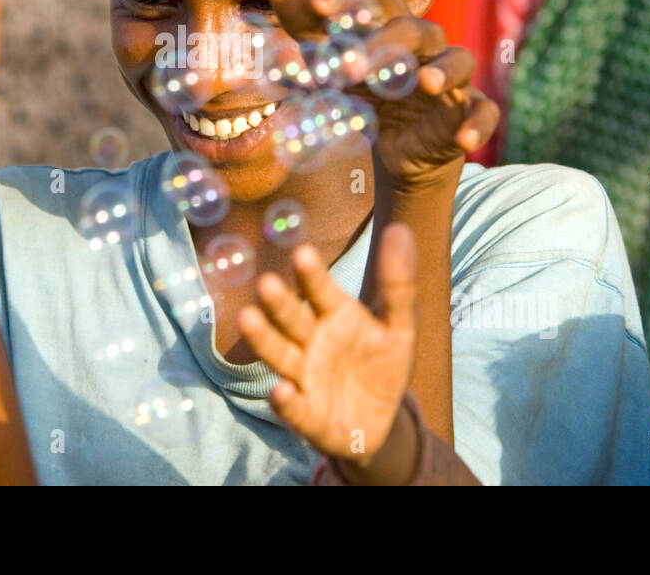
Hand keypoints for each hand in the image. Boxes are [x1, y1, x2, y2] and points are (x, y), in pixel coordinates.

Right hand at [238, 222, 417, 465]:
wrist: (382, 421)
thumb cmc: (383, 365)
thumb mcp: (400, 326)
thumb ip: (399, 282)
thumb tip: (400, 227)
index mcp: (336, 316)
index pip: (322, 291)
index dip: (312, 275)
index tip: (303, 253)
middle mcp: (312, 342)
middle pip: (293, 320)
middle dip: (280, 304)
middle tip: (266, 284)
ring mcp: (306, 377)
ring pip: (281, 356)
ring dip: (264, 340)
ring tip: (248, 319)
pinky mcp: (307, 416)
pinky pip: (293, 409)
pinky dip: (285, 402)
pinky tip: (281, 392)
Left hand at [269, 0, 498, 185]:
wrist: (396, 145)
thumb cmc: (361, 88)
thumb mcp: (328, 59)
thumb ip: (303, 22)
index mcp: (385, 19)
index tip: (317, 6)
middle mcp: (422, 40)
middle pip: (407, 29)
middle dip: (378, 45)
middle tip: (346, 68)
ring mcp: (452, 74)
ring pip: (455, 60)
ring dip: (441, 70)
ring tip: (423, 83)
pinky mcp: (470, 108)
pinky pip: (483, 111)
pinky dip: (477, 124)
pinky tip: (464, 140)